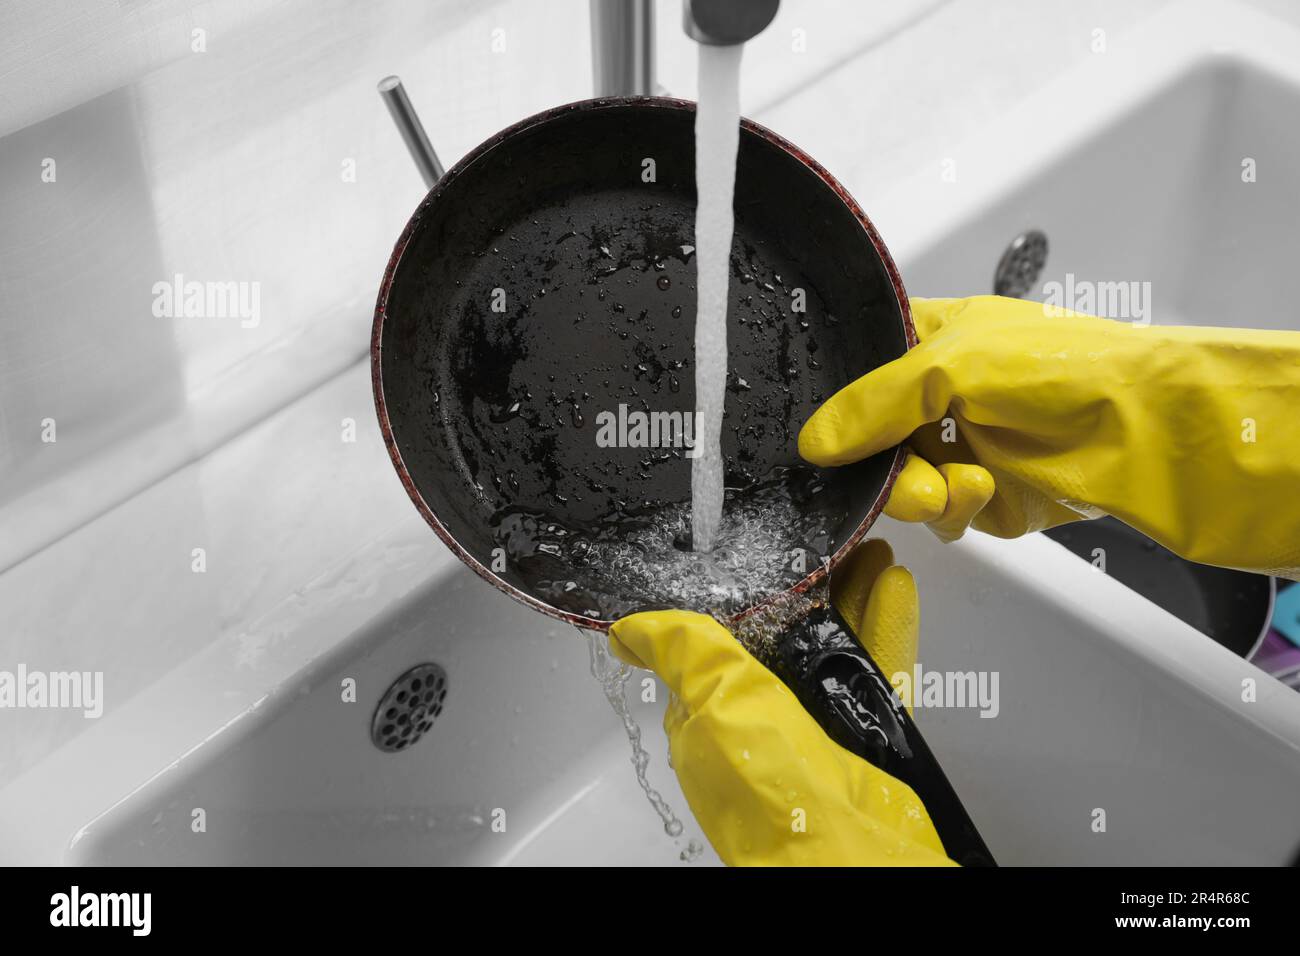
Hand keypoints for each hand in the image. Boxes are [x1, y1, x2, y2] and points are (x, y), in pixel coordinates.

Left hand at [609, 539, 954, 865]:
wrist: (847, 852)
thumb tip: (625, 630)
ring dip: (854, 593)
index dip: (746, 591)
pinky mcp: (869, 732)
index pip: (725, 637)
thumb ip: (679, 654)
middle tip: (829, 538)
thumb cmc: (771, 790)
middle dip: (810, 583)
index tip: (766, 547)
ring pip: (836, 642)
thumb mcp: (712, 702)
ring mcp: (820, 724)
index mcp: (719, 708)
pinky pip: (879, 666)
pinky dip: (888, 626)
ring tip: (869, 546)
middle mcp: (768, 717)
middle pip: (789, 632)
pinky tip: (894, 586)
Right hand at [800, 295, 1299, 576]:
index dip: (836, 400)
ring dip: (914, 491)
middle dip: (878, 464)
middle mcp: (941, 393)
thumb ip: (873, 400)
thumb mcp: (950, 363)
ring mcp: (963, 445)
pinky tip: (978, 492)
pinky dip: (951, 510)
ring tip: (946, 487)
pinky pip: (940, 513)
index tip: (817, 429)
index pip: (859, 369)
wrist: (1146, 430)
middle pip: (870, 438)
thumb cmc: (1064, 367)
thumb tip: (811, 441)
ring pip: (899, 482)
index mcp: (931, 338)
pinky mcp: (987, 496)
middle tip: (895, 476)